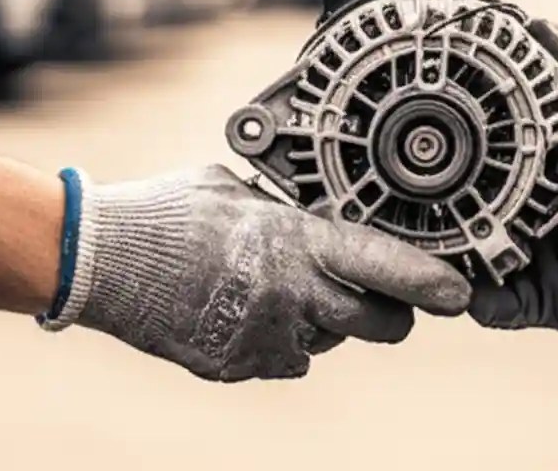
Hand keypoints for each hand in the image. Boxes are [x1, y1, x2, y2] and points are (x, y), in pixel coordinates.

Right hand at [41, 166, 469, 381]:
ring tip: (273, 288)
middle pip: (377, 325)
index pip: (384, 264)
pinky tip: (242, 310)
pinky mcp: (236, 367)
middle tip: (373, 296)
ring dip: (320, 321)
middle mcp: (290, 295)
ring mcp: (264, 338)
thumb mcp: (237, 190)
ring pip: (327, 342)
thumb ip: (288, 211)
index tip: (460, 292)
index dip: (430, 281)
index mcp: (295, 242)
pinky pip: (282, 359)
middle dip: (385, 314)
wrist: (97, 260)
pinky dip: (276, 341)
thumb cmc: (166, 213)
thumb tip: (316, 214)